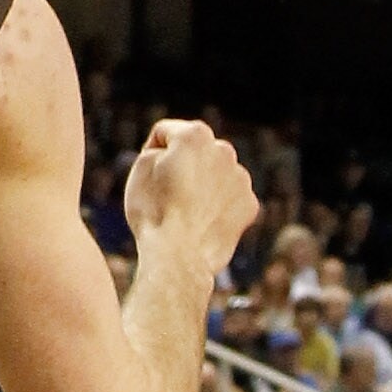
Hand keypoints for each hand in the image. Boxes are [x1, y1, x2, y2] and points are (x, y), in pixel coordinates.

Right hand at [124, 118, 256, 274]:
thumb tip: (176, 153)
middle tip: (167, 193)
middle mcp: (224, 150)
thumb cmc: (154, 211)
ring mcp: (241, 178)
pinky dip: (217, 204)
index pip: (165, 133)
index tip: (149, 177)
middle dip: (183, 165)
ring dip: (202, 183)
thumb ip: (160, 147)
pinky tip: (202, 220)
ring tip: (186, 210)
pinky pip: (228, 197)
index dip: (150, 153)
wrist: (178, 258)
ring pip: (214, 173)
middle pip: (195, 150)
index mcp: (195, 134)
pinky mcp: (250, 205)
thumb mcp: (141, 166)